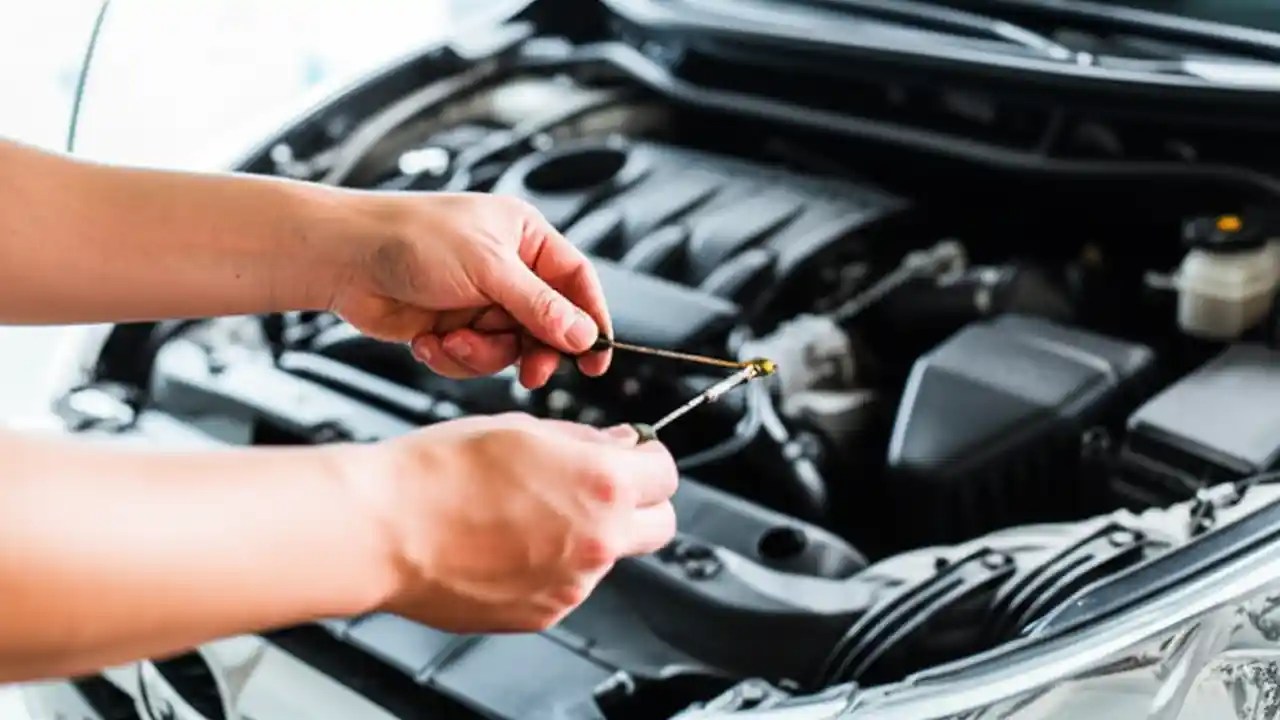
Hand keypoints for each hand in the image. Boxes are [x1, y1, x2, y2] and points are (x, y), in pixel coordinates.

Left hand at [330, 193, 611, 388]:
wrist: (343, 259)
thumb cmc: (411, 239)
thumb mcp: (487, 270)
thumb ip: (540, 307)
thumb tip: (583, 333)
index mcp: (525, 238)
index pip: (577, 282)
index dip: (591, 320)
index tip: (596, 358)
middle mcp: (507, 269)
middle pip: (547, 324)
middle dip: (532, 350)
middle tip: (531, 372)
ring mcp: (480, 299)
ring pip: (509, 348)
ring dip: (482, 353)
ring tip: (453, 339)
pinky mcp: (453, 326)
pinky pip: (474, 358)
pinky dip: (453, 356)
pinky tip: (429, 341)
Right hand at [339, 413, 678, 633]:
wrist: (385, 529)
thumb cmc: (440, 473)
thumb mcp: (522, 428)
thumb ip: (584, 439)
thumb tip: (618, 442)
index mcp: (603, 483)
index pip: (665, 473)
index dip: (647, 459)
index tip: (632, 455)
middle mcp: (599, 540)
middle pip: (659, 524)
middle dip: (639, 503)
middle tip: (601, 487)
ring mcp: (573, 583)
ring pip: (609, 556)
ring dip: (588, 535)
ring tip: (526, 513)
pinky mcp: (544, 613)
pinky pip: (567, 585)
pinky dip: (551, 566)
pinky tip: (507, 543)